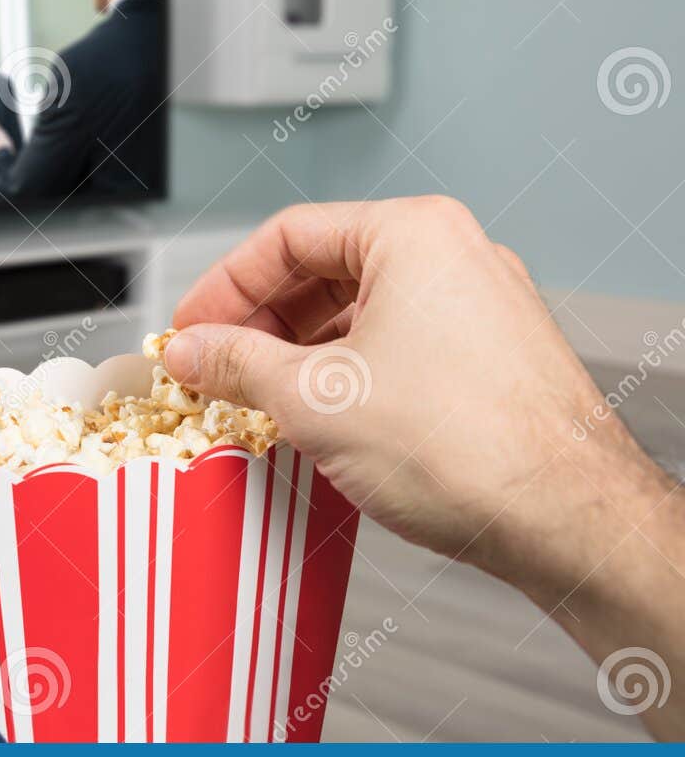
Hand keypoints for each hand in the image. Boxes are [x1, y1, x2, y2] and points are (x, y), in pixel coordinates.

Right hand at [164, 197, 684, 737]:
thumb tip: (190, 352)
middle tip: (213, 367)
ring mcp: (482, 308)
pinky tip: (319, 419)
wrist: (567, 520)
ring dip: (299, 355)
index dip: (223, 286)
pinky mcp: (494, 359)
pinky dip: (347, 375)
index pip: (287, 236)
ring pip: (361, 314)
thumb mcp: (311, 398)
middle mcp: (456, 258)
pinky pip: (399, 347)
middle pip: (324, 271)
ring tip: (258, 401)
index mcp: (413, 236)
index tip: (190, 328)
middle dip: (259, 324)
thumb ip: (234, 362)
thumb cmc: (468, 448)